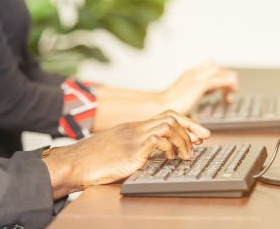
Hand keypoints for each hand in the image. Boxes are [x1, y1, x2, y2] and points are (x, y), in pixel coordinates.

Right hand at [42, 110, 210, 196]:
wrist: (76, 162)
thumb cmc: (93, 161)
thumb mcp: (119, 151)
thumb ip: (136, 149)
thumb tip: (152, 157)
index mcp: (134, 128)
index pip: (165, 116)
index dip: (185, 122)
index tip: (198, 132)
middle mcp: (136, 128)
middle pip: (171, 116)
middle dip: (191, 126)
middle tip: (204, 137)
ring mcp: (134, 137)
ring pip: (168, 125)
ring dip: (183, 139)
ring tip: (188, 154)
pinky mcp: (133, 149)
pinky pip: (158, 140)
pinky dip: (170, 147)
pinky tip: (172, 157)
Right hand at [160, 63, 237, 112]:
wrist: (158, 108)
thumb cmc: (169, 106)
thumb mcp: (185, 97)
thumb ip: (197, 94)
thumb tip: (207, 96)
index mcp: (189, 75)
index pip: (210, 68)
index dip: (219, 77)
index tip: (222, 92)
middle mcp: (193, 73)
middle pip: (217, 68)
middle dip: (226, 79)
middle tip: (228, 95)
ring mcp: (196, 77)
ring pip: (221, 72)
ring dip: (229, 83)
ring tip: (230, 97)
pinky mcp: (199, 85)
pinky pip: (219, 80)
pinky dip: (227, 85)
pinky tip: (230, 95)